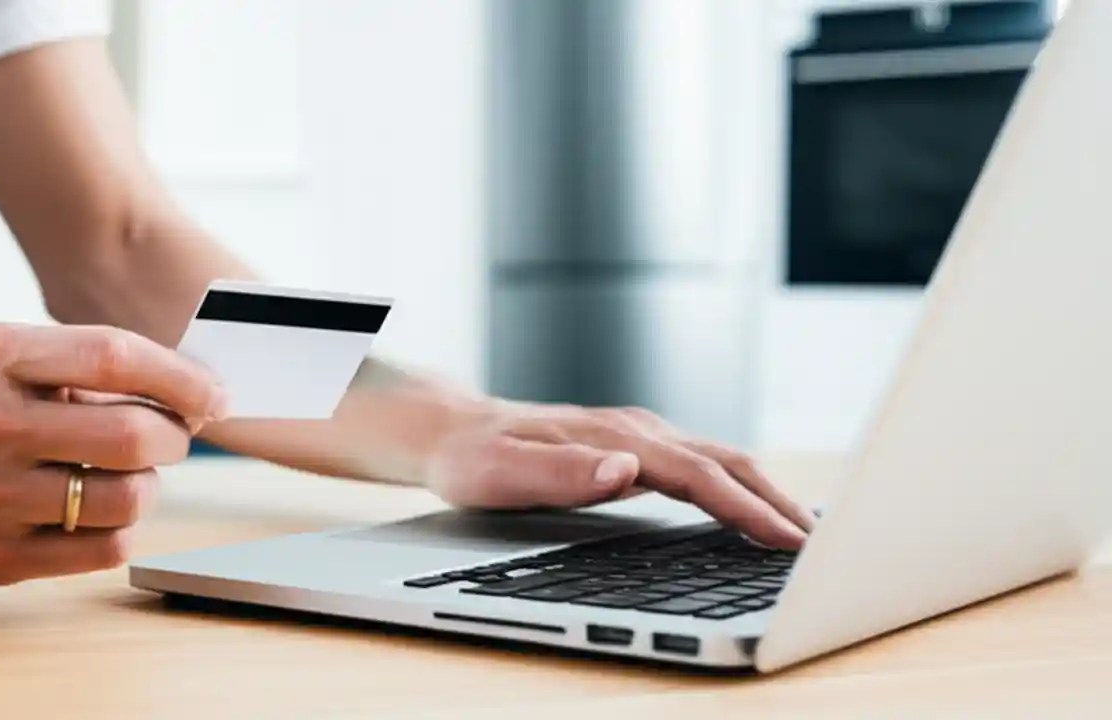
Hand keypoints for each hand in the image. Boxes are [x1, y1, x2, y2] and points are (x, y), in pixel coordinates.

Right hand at [0, 323, 225, 585]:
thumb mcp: (10, 358)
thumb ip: (94, 366)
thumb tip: (198, 395)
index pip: (115, 356)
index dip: (182, 378)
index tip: (213, 395)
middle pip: (132, 435)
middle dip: (175, 437)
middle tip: (171, 437)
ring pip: (127, 498)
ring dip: (150, 486)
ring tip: (128, 475)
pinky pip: (106, 549)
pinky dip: (122, 528)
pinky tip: (101, 511)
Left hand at [423, 400, 813, 548]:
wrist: (450, 427)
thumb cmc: (471, 456)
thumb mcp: (500, 473)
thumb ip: (562, 473)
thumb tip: (625, 470)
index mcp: (613, 438)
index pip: (698, 475)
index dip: (747, 508)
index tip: (787, 538)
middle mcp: (633, 431)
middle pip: (725, 461)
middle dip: (777, 500)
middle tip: (821, 544)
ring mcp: (636, 436)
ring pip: (719, 459)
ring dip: (765, 491)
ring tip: (802, 530)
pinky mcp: (632, 447)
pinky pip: (701, 465)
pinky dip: (737, 486)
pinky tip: (747, 509)